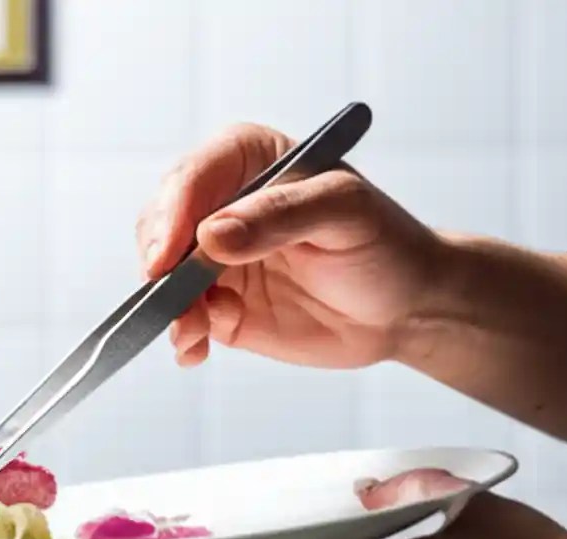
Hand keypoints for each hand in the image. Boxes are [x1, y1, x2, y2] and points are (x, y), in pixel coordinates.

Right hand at [137, 123, 450, 367]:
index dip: (172, 213)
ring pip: (163, 278)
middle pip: (162, 225)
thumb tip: (212, 236)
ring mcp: (216, 261)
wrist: (408, 309)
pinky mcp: (219, 307)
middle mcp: (222, 208)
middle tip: (169, 294)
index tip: (167, 254)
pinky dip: (181, 337)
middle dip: (158, 262)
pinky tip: (195, 349)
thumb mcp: (346, 213)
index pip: (192, 177)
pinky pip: (183, 321)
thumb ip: (280, 216)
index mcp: (249, 162)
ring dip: (167, 306)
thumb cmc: (386, 244)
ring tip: (193, 331)